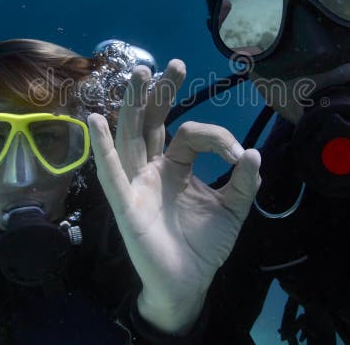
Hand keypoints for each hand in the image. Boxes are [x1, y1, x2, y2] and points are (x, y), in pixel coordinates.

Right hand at [88, 60, 260, 333]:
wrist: (188, 284)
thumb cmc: (204, 246)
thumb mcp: (233, 210)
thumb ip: (244, 183)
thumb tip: (253, 152)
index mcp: (176, 166)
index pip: (189, 134)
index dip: (215, 137)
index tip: (237, 154)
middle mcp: (152, 169)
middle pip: (151, 122)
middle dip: (160, 93)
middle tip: (173, 65)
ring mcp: (136, 185)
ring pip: (130, 138)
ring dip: (131, 105)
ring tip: (137, 74)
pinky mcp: (126, 205)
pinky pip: (111, 175)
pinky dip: (102, 150)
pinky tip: (96, 122)